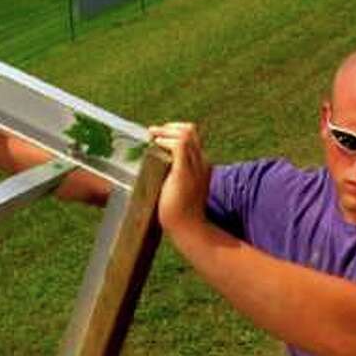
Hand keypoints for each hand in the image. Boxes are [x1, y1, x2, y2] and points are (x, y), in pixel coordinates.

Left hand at [147, 121, 208, 238]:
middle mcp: (202, 163)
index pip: (193, 139)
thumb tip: (159, 174)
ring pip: (186, 134)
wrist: (189, 228)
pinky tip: (155, 144)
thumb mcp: (180, 192)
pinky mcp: (185, 172)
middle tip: (154, 132)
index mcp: (202, 166)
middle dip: (171, 127)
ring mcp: (195, 166)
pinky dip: (166, 140)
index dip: (176, 132)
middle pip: (192, 131)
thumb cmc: (182, 216)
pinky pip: (179, 145)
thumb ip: (175, 180)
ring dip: (167, 131)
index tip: (160, 137)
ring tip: (153, 135)